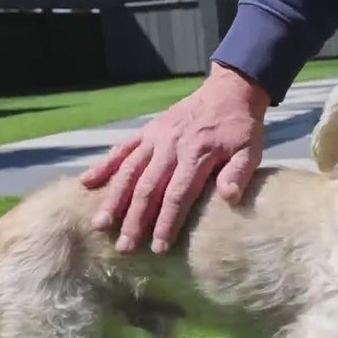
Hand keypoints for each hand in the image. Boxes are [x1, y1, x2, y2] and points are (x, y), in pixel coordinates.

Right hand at [81, 62, 270, 253]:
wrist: (229, 90)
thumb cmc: (241, 128)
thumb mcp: (251, 149)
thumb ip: (239, 173)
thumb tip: (229, 197)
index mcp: (197, 155)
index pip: (177, 195)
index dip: (166, 222)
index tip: (158, 247)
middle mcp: (171, 147)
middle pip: (148, 188)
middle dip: (135, 220)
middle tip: (124, 248)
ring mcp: (155, 138)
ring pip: (129, 171)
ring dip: (114, 199)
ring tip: (100, 224)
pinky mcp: (147, 131)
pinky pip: (122, 149)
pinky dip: (103, 165)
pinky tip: (86, 183)